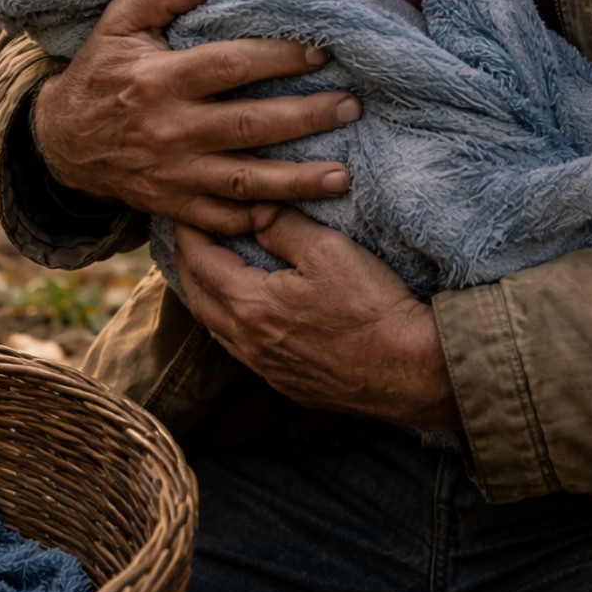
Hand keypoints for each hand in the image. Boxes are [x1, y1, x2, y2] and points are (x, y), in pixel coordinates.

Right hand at [32, 0, 360, 232]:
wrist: (59, 141)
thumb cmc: (100, 71)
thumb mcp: (118, 22)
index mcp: (160, 79)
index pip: (231, 66)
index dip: (279, 57)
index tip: (321, 50)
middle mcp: (170, 130)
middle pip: (250, 126)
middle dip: (306, 117)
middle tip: (351, 107)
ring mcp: (172, 173)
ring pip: (244, 182)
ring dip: (296, 181)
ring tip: (342, 175)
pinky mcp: (171, 205)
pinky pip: (219, 219)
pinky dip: (255, 220)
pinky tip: (295, 212)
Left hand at [171, 208, 461, 429]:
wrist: (409, 371)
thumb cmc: (371, 308)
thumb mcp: (328, 251)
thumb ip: (283, 226)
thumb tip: (254, 208)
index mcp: (250, 305)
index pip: (200, 261)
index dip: (188, 232)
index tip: (182, 210)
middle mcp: (248, 342)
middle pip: (198, 298)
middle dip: (188, 263)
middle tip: (187, 236)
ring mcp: (266, 368)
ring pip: (216, 328)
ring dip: (205, 295)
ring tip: (206, 270)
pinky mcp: (287, 383)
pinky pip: (240, 350)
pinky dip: (229, 323)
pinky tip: (243, 313)